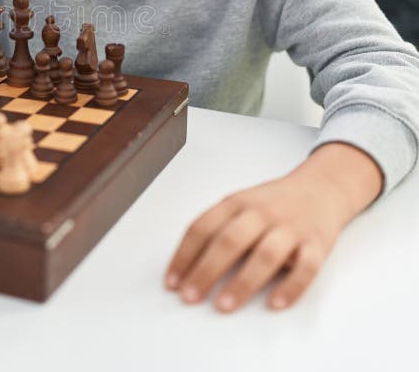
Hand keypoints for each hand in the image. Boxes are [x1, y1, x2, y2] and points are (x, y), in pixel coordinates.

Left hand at [163, 143, 382, 312]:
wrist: (321, 188)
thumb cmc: (272, 203)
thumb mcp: (240, 203)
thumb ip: (218, 226)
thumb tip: (186, 264)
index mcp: (236, 202)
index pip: (203, 227)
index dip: (184, 255)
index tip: (172, 281)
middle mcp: (261, 213)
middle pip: (230, 241)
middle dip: (206, 270)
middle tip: (190, 296)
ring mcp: (290, 228)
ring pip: (265, 255)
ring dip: (242, 282)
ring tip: (223, 305)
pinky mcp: (317, 244)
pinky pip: (306, 267)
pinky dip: (291, 287)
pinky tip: (274, 303)